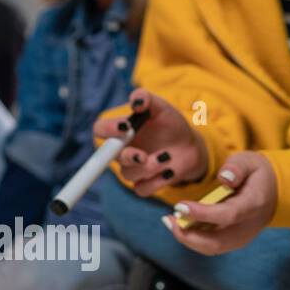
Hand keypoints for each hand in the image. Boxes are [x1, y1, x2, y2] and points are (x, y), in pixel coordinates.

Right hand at [91, 88, 208, 197]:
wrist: (189, 145)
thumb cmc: (170, 124)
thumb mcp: (161, 107)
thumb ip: (147, 99)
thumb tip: (136, 101)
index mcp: (120, 131)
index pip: (101, 129)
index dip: (108, 130)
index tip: (125, 127)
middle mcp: (122, 150)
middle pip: (110, 157)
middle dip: (127, 156)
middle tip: (142, 155)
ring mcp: (132, 168)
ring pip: (129, 174)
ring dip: (149, 168)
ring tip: (167, 157)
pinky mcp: (145, 183)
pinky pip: (142, 189)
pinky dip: (156, 182)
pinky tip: (169, 172)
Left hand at [162, 152, 276, 254]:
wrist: (275, 192)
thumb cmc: (256, 174)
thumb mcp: (249, 161)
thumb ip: (237, 167)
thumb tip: (224, 178)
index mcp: (253, 205)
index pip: (228, 214)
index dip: (203, 213)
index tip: (180, 206)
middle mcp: (248, 227)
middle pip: (216, 242)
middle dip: (188, 235)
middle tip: (168, 218)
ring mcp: (242, 237)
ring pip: (211, 248)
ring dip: (187, 238)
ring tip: (169, 220)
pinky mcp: (234, 241)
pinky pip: (210, 246)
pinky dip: (192, 238)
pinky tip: (177, 224)